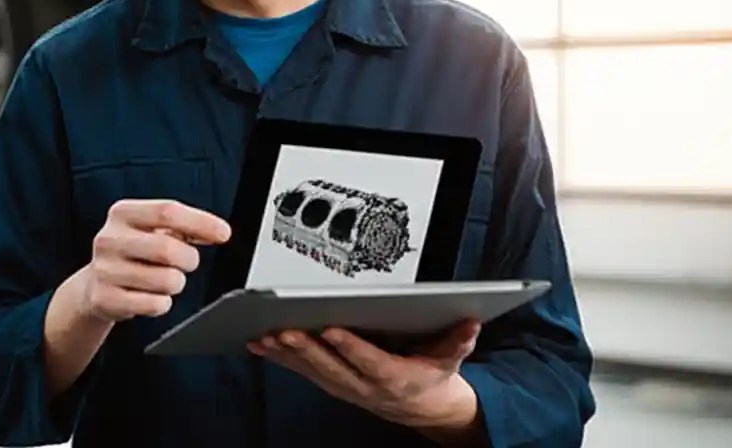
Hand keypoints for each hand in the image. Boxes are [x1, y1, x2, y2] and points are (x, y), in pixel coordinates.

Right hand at [78, 199, 229, 323]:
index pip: (166, 212)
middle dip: (189, 259)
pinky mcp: (105, 299)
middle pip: (168, 248)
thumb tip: (218, 232)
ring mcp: (104, 270)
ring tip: (165, 279)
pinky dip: (162, 303)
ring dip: (176, 283)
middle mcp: (109, 239)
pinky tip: (151, 296)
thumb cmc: (133, 252)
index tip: (224, 233)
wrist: (94, 285)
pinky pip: (154, 304)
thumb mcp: (150, 229)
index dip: (200, 222)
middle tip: (187, 262)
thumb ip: (183, 226)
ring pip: (166, 280)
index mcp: (122, 213)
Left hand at [249, 320, 482, 434]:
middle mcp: (366, 386)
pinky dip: (281, 359)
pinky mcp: (334, 384)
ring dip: (287, 355)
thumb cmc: (433, 376)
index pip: (370, 362)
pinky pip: (304, 373)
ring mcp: (347, 388)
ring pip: (312, 372)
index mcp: (395, 377)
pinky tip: (260, 345)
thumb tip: (471, 322)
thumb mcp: (451, 358)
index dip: (350, 347)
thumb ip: (458, 339)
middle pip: (333, 368)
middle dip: (307, 349)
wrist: (426, 409)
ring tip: (265, 336)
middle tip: (284, 331)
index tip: (331, 330)